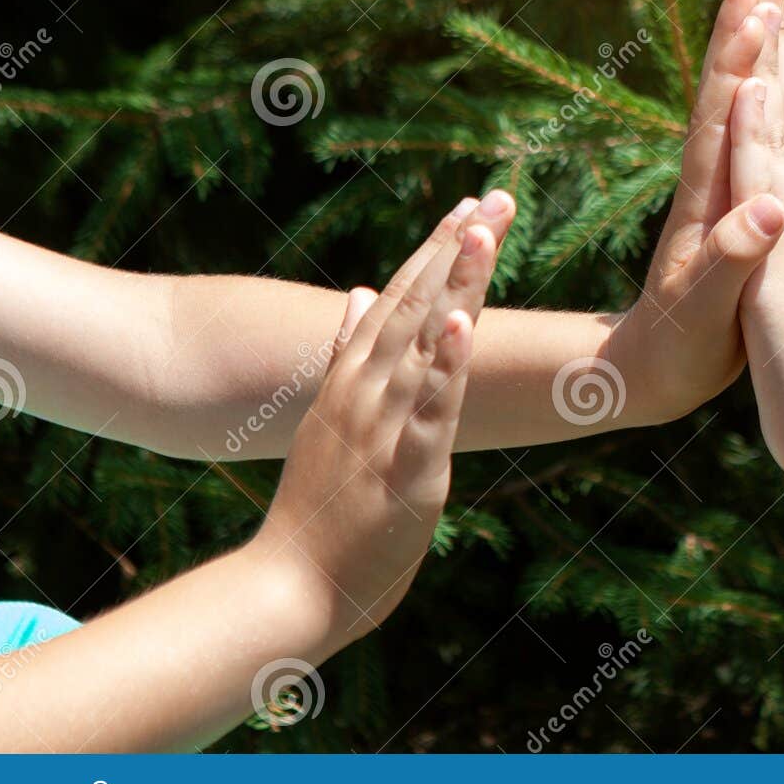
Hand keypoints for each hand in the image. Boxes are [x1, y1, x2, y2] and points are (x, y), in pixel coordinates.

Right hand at [253, 197, 505, 648]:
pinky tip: (460, 318)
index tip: (469, 206)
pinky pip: (430, 406)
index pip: (398, 299)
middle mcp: (364, 391)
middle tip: (498, 195)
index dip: (435, 250)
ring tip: (483, 227)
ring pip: (423, 340)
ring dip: (455, 282)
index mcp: (351, 382)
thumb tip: (362, 295)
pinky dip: (444, 360)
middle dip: (458, 247)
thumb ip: (344, 357)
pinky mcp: (404, 465)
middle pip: (416, 303)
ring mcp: (381, 425)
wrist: (284, 588)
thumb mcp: (330, 420)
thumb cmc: (316, 515)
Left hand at [610, 0, 783, 418]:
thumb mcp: (707, 314)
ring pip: (730, 111)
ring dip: (745, 57)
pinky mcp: (722, 215)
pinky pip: (738, 141)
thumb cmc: (678, 355)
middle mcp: (708, 191)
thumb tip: (771, 208)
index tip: (759, 1)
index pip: (725, 118)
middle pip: (723, 96)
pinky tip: (762, 92)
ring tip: (759, 9)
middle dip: (741, 33)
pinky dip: (751, 103)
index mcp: (708, 205)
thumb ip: (735, 260)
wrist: (644, 380)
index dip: (742, 61)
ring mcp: (714, 199)